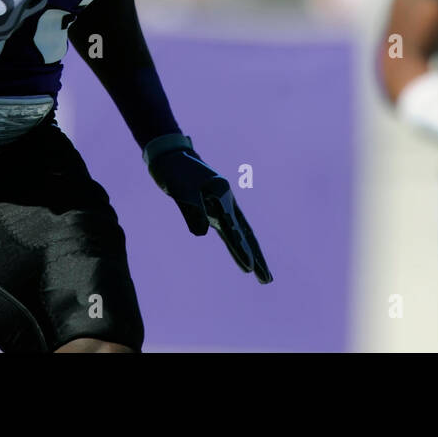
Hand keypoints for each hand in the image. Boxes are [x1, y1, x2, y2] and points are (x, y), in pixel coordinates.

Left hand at [144, 134, 272, 283]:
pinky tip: (243, 260)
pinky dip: (235, 246)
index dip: (241, 249)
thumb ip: (193, 210)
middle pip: (245, 235)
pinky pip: (227, 231)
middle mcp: (226, 202)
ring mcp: (221, 206)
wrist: (170, 156)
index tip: (249, 268)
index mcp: (222, 196)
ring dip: (249, 254)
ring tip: (259, 274)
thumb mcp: (181, 189)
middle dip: (257, 258)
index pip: (234, 228)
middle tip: (267, 280)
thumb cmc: (175, 170)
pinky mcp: (211, 209)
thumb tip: (203, 233)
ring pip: (239, 235)